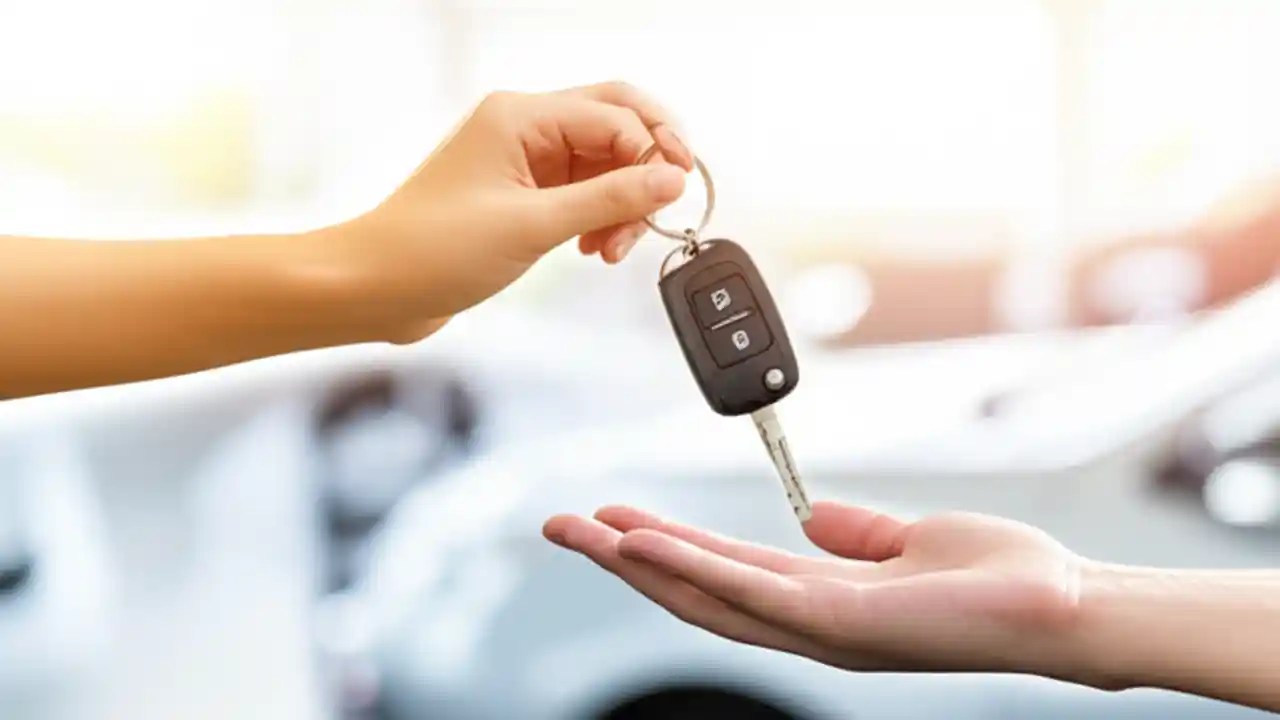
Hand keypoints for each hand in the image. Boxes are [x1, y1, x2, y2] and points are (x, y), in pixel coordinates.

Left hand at [328, 82, 693, 341]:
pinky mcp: (520, 194)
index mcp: (520, 116)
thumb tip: (670, 180)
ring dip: (621, 202)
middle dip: (645, 166)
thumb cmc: (432, 251)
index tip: (672, 199)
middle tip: (663, 207)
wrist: (374, 287)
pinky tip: (594, 248)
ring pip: (602, 163)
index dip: (653, 155)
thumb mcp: (533, 226)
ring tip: (613, 249)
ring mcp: (522, 160)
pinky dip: (598, 216)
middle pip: (614, 124)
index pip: (614, 117)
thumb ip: (609, 199)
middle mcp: (523, 127)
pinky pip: (581, 191)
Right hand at [544, 502, 1089, 681]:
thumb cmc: (1002, 579)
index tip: (614, 519)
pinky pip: (748, 593)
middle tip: (560, 526)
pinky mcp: (840, 622)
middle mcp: (807, 621)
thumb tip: (808, 517)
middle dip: (622, 560)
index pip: (722, 572)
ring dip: (635, 563)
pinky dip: (689, 567)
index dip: (662, 547)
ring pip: (704, 595)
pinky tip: (643, 542)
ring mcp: (819, 628)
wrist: (1066, 608)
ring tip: (580, 531)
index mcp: (820, 597)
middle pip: (693, 590)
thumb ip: (855, 534)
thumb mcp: (910, 541)